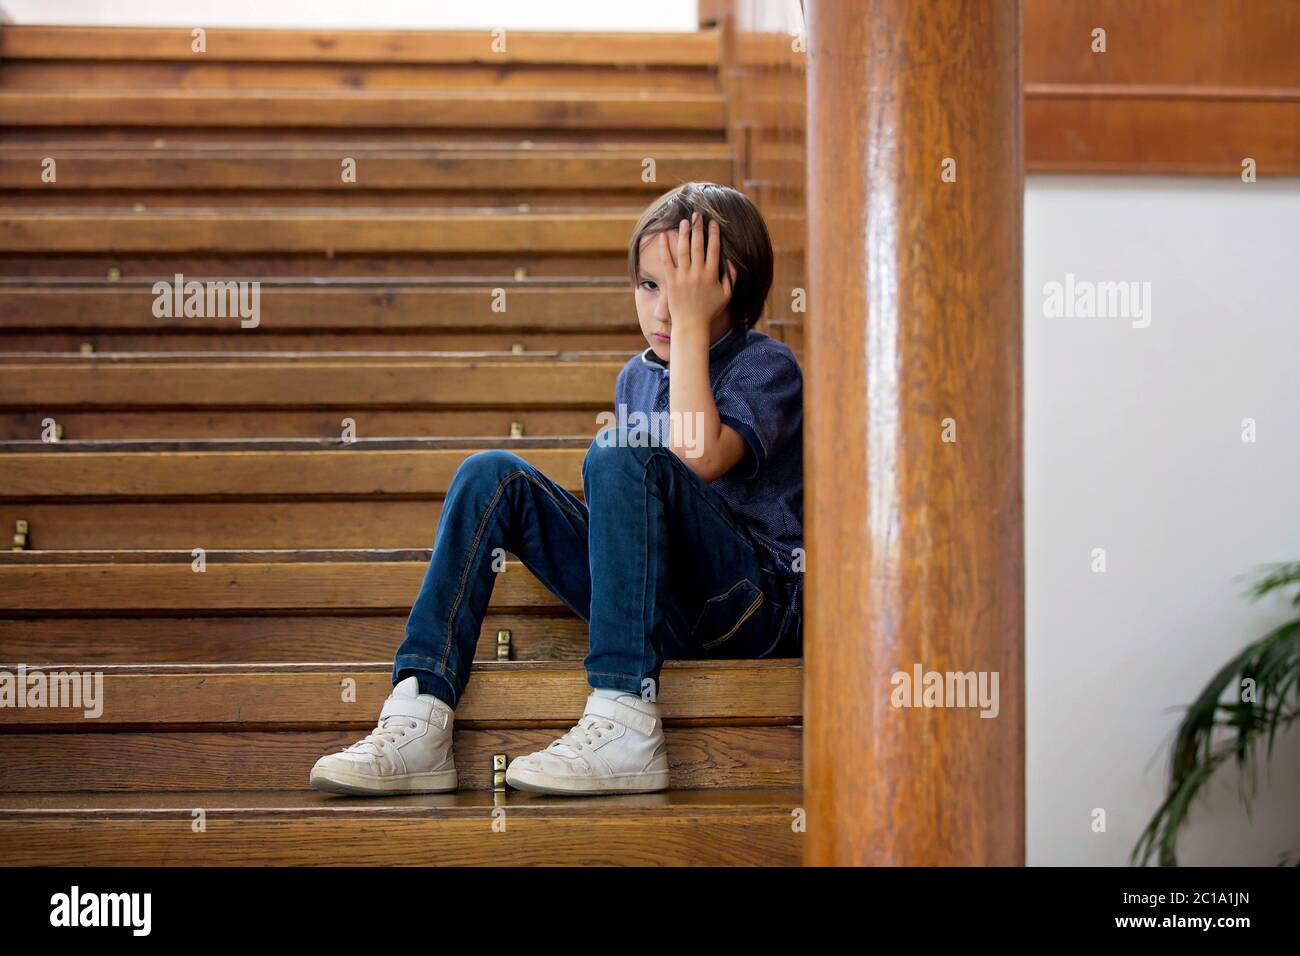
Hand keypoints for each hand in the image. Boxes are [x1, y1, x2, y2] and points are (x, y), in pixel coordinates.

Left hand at [658, 212, 735, 338]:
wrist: (691, 326)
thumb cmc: (709, 311)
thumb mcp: (726, 295)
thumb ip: (731, 278)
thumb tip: (733, 261)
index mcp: (712, 275)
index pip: (714, 250)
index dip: (714, 235)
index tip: (713, 222)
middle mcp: (698, 274)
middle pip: (698, 246)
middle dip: (699, 228)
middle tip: (698, 214)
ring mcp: (683, 277)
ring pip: (683, 250)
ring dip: (684, 233)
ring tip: (684, 221)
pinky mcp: (671, 282)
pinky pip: (667, 261)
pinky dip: (664, 248)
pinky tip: (663, 236)